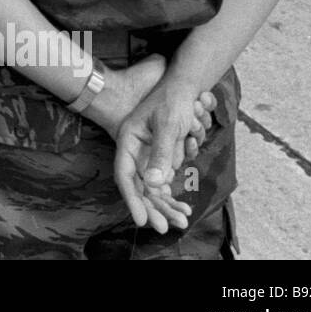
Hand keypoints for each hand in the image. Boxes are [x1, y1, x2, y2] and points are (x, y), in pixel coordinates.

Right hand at [114, 73, 217, 230]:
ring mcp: (147, 154)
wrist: (185, 84)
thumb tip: (154, 184)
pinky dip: (173, 196)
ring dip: (166, 205)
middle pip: (139, 185)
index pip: (125, 174)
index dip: (132, 198)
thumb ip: (160, 153)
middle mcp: (135, 150)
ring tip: (181, 220)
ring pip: (153, 188)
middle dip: (153, 207)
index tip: (142, 219)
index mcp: (129, 140)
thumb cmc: (173, 100)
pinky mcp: (161, 157)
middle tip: (164, 227)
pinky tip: (183, 208)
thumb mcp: (168, 126)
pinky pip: (164, 183)